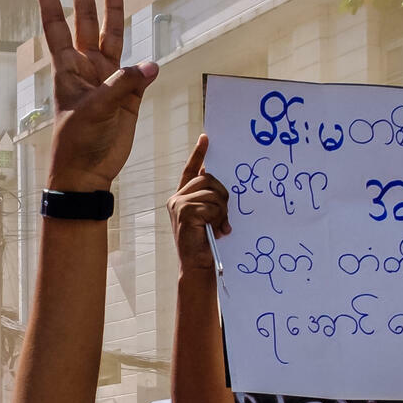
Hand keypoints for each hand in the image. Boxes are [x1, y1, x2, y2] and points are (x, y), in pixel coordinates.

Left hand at [38, 0, 156, 191]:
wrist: (88, 174)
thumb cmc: (78, 142)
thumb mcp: (96, 110)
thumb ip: (123, 84)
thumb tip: (150, 66)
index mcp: (68, 70)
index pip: (57, 28)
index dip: (50, 3)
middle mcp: (87, 69)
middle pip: (85, 25)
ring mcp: (109, 81)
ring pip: (112, 40)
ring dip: (113, 14)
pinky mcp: (129, 97)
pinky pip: (139, 75)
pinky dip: (146, 68)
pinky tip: (151, 63)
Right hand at [168, 136, 228, 261]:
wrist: (198, 265)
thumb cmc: (206, 243)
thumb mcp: (209, 217)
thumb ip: (210, 199)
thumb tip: (214, 177)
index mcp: (183, 198)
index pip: (190, 170)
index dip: (198, 154)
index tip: (206, 137)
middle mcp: (177, 198)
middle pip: (208, 179)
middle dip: (222, 195)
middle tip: (224, 216)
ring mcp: (178, 204)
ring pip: (212, 193)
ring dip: (221, 211)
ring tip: (220, 227)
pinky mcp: (184, 212)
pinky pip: (211, 205)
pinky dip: (218, 218)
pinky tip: (216, 230)